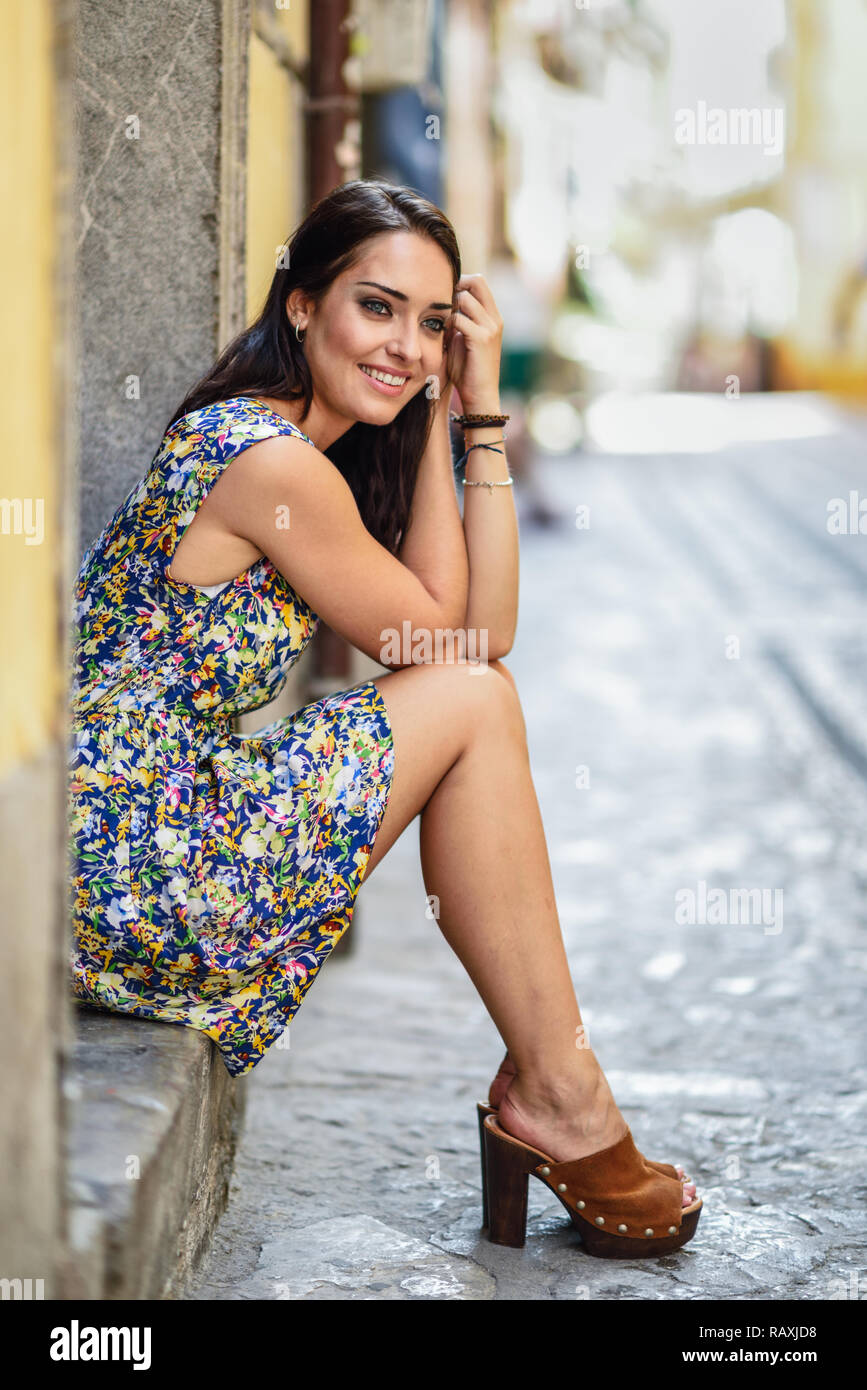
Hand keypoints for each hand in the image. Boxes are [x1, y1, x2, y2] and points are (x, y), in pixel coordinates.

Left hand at [441, 273, 502, 412]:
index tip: (443, 297)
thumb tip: (439, 305)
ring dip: (448, 307)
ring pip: (465, 298)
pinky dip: (447, 323)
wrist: (480, 396)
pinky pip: (459, 318)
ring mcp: (490, 327)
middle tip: (440, 304)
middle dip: (454, 287)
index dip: (459, 283)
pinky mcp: (482, 339)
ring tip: (440, 323)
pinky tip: (442, 335)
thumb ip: (457, 320)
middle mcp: (495, 318)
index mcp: (492, 316)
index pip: (478, 281)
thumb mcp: (462, 339)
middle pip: (475, 281)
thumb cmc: (468, 371)